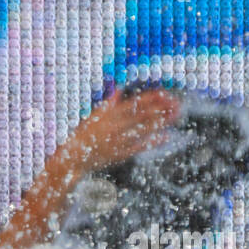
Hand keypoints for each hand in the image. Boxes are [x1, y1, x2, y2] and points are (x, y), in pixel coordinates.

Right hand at [62, 87, 180, 172]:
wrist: (72, 159)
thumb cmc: (81, 136)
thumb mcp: (92, 116)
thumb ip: (108, 103)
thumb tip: (118, 88)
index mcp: (109, 116)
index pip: (135, 104)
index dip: (151, 99)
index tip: (165, 94)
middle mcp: (115, 127)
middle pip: (143, 116)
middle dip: (161, 109)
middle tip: (176, 104)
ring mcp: (118, 141)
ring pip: (144, 130)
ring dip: (161, 122)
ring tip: (175, 115)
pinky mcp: (120, 154)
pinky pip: (139, 147)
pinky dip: (152, 141)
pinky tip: (165, 136)